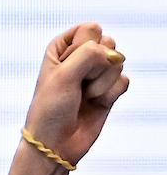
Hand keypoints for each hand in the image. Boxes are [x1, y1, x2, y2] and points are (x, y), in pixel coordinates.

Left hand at [22, 22, 128, 170]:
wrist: (55, 145)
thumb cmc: (50, 111)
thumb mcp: (62, 76)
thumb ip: (88, 54)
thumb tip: (114, 54)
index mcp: (62, 47)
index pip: (90, 29)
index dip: (83, 49)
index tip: (67, 70)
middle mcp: (80, 56)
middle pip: (108, 42)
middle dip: (95, 67)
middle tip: (77, 85)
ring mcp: (96, 73)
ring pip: (118, 62)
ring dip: (101, 84)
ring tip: (83, 97)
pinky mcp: (109, 89)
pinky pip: (124, 80)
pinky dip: (110, 95)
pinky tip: (95, 104)